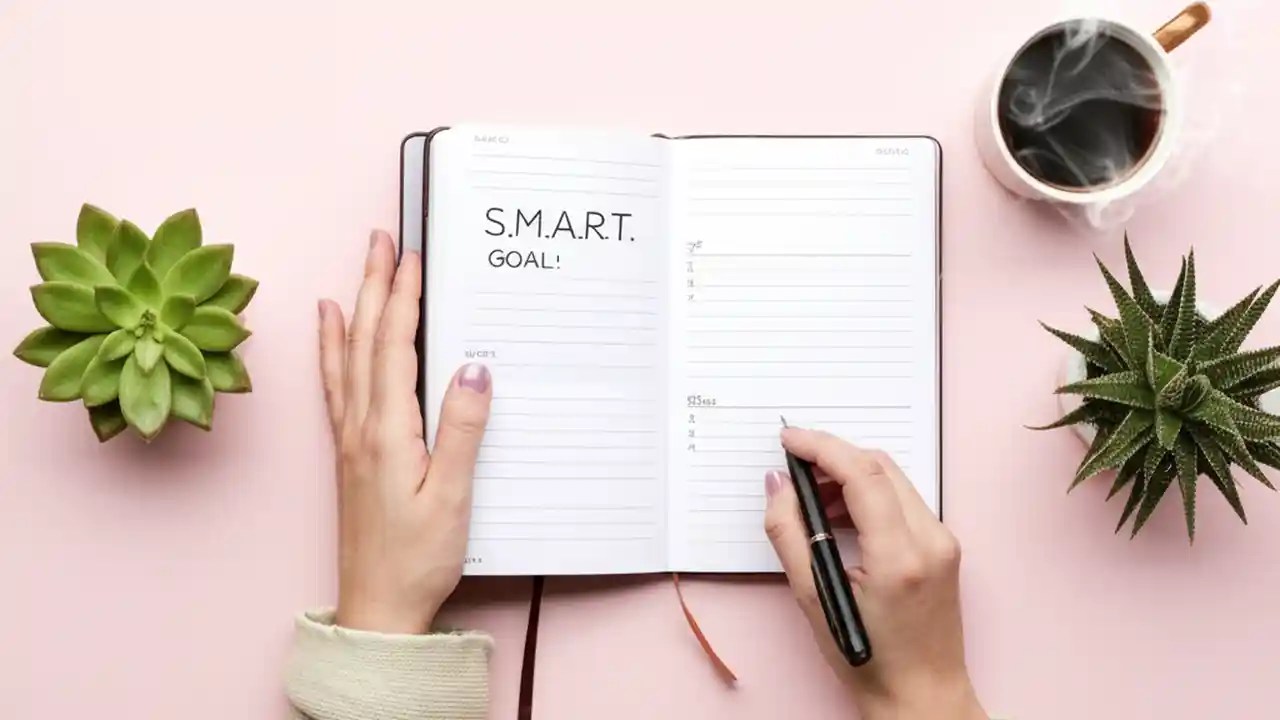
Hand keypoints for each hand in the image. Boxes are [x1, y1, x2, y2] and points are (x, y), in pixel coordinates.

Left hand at [317, 229, 492, 633]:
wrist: (377, 609)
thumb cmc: (417, 560)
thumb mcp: (453, 498)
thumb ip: (463, 429)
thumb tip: (474, 366)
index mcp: (388, 432)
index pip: (395, 347)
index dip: (403, 297)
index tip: (411, 255)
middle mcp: (361, 427)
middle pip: (366, 339)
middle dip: (375, 284)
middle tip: (382, 239)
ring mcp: (350, 439)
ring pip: (348, 356)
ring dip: (355, 306)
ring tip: (358, 267)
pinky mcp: (349, 453)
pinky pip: (337, 385)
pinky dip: (332, 349)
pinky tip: (329, 327)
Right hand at [764, 429, 984, 719]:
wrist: (921, 696)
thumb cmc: (869, 661)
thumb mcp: (814, 599)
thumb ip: (790, 534)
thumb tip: (778, 486)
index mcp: (900, 557)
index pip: (863, 474)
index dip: (821, 447)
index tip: (790, 440)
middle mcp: (932, 541)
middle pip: (880, 466)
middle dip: (833, 456)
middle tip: (794, 468)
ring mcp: (944, 542)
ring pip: (893, 479)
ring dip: (850, 475)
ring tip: (812, 499)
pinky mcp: (945, 546)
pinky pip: (904, 500)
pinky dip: (869, 495)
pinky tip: (841, 515)